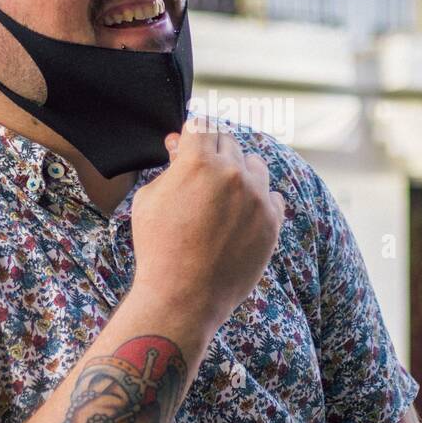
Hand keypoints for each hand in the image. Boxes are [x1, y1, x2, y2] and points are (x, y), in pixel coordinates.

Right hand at [128, 117, 285, 347]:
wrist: (183, 296)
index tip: (191, 144)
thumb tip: (180, 146)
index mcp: (199, 161)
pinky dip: (259, 200)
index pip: (202, 125)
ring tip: (223, 196)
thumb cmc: (157, 247)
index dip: (193, 134)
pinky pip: (272, 196)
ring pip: (255, 165)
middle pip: (229, 142)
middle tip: (202, 174)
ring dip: (240, 172)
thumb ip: (170, 167)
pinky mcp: (272, 222)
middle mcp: (233, 173)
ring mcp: (257, 197)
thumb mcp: (149, 199)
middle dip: (215, 152)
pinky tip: (242, 214)